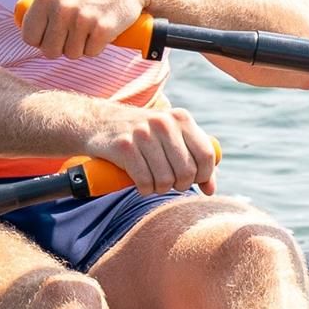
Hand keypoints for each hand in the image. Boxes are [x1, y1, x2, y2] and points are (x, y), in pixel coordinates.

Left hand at [19, 0, 164, 59]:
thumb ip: (43, 3)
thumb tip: (21, 20)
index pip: (29, 36)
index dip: (41, 39)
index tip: (52, 35)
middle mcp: (61, 7)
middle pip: (49, 51)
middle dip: (61, 46)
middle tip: (74, 33)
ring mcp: (81, 19)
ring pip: (72, 54)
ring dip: (82, 45)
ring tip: (91, 27)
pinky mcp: (102, 29)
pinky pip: (92, 52)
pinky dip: (98, 46)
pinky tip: (104, 29)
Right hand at [84, 103, 217, 195]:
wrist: (98, 123)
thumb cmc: (142, 136)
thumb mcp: (171, 138)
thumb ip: (194, 158)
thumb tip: (211, 190)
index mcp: (181, 118)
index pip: (206, 155)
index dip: (204, 176)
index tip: (194, 181)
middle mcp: (164, 123)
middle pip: (187, 171)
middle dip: (180, 185)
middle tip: (170, 183)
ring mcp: (143, 134)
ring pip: (165, 180)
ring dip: (160, 189)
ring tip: (153, 182)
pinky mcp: (124, 147)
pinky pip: (144, 181)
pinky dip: (144, 189)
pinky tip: (142, 184)